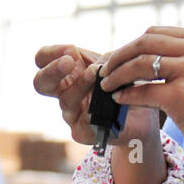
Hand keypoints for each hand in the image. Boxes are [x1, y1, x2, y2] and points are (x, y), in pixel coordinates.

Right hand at [33, 43, 158, 147]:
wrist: (143, 110)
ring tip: (96, 73)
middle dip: (52, 71)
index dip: (50, 54)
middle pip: (40, 83)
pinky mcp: (81, 132)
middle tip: (68, 62)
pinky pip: (83, 121)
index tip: (70, 51)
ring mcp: (70, 112)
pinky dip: (94, 109)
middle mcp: (63, 92)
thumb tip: (95, 68)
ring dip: (81, 84)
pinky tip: (105, 102)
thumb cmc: (124, 83)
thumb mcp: (114, 63)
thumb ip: (103, 59)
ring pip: (66, 100)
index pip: (43, 59)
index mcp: (66, 71)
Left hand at [98, 26, 183, 159]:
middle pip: (143, 43)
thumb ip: (176, 56)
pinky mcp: (180, 94)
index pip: (154, 33)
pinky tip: (119, 99)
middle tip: (104, 70)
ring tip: (107, 86)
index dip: (128, 45)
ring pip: (139, 65)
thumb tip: (135, 54)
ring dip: (117, 75)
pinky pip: (142, 90)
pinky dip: (126, 94)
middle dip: (118, 56)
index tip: (114, 58)